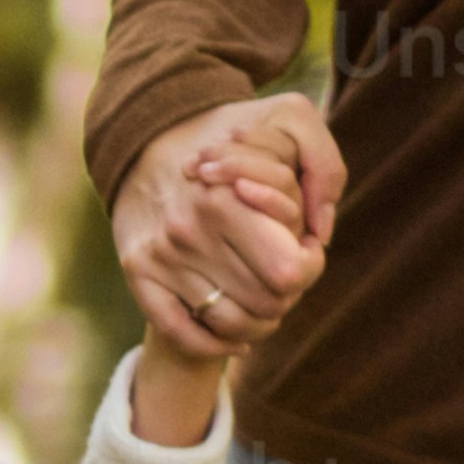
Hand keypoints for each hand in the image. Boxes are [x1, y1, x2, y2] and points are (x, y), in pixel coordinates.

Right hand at [108, 92, 337, 356]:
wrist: (147, 141)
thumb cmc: (233, 135)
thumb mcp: (290, 120)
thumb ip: (324, 166)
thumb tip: (320, 231)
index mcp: (225, 198)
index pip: (289, 273)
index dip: (308, 267)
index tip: (304, 247)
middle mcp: (187, 231)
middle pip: (267, 304)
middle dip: (287, 293)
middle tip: (282, 267)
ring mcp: (159, 256)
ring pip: (232, 327)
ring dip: (259, 321)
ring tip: (263, 294)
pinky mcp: (139, 273)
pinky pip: (185, 335)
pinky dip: (217, 343)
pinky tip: (236, 333)